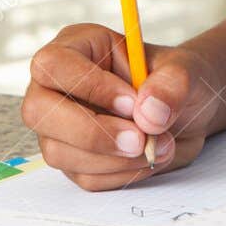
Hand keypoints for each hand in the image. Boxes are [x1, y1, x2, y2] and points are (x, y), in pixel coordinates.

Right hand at [21, 23, 224, 191]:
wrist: (187, 112)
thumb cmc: (175, 81)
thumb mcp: (185, 71)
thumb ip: (172, 84)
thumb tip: (149, 113)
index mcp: (77, 48)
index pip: (54, 64)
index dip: (89, 86)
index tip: (133, 103)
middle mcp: (57, 86)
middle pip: (39, 111)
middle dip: (92, 132)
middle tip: (140, 140)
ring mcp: (59, 127)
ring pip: (59, 152)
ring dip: (113, 158)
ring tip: (159, 145)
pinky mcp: (74, 159)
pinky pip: (84, 177)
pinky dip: (121, 174)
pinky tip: (149, 158)